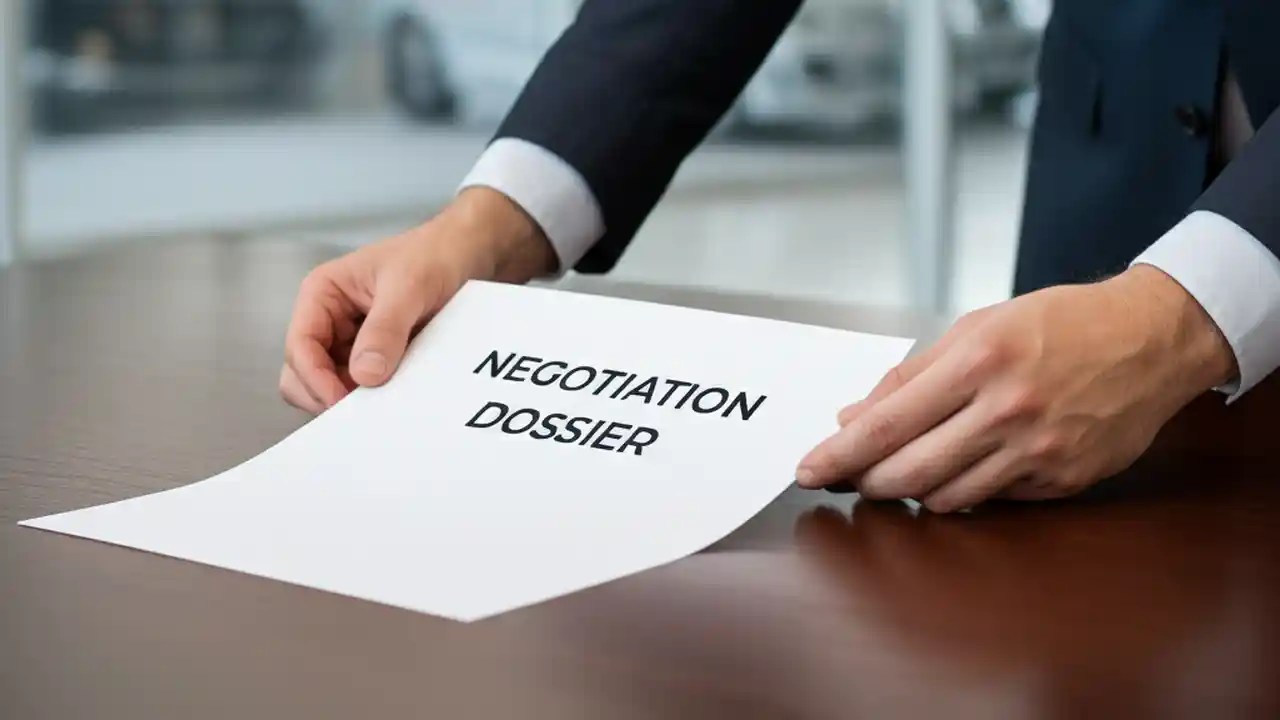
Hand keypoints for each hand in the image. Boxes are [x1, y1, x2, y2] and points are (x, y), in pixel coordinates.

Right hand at [279, 187, 555, 413]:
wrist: (470, 253)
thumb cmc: (435, 255)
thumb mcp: (409, 287)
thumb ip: (385, 329)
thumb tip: (364, 375)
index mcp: (323, 294)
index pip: (300, 346)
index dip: (315, 379)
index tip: (342, 403)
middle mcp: (329, 320)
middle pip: (304, 373)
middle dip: (326, 395)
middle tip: (364, 413)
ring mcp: (351, 342)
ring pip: (331, 385)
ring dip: (353, 400)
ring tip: (385, 405)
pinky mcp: (376, 357)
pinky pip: (364, 387)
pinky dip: (375, 399)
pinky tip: (397, 400)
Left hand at [795, 265, 1237, 511]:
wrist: (1151, 339)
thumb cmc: (1058, 324)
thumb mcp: (977, 328)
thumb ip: (911, 376)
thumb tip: (852, 417)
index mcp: (978, 360)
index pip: (887, 423)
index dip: (839, 454)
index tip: (807, 470)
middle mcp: (1007, 409)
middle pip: (909, 472)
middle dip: (868, 481)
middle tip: (852, 476)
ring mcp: (1039, 449)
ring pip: (947, 497)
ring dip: (914, 491)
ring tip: (906, 470)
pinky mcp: (1064, 479)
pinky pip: (993, 501)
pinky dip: (965, 490)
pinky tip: (966, 465)